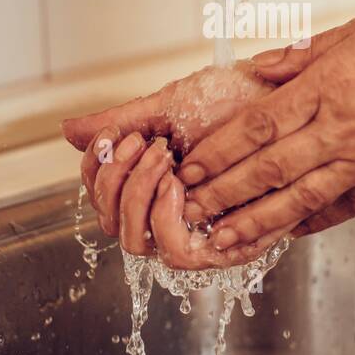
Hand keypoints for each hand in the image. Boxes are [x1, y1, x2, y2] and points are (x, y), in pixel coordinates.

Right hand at [60, 64, 274, 267]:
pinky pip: (175, 254)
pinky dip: (163, 219)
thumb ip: (121, 121)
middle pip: (110, 223)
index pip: (101, 197)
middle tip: (141, 145)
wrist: (286, 100)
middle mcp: (170, 211)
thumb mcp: (170, 106)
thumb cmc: (239, 100)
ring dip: (136, 197)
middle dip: (113, 182)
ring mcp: (196, 230)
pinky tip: (175, 184)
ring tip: (161, 158)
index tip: (113, 137)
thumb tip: (68, 132)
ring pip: (135, 242)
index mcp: (154, 181)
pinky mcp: (224, 244)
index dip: (97, 171)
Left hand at [177, 0, 354, 255]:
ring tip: (224, 239)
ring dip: (256, 222)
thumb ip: (310, 51)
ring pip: (301, 199)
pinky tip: (288, 232)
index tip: (189, 166)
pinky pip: (346, 207)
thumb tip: (266, 65)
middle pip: (268, 168)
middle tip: (188, 211)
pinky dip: (312, 222)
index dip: (218, 151)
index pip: (257, 125)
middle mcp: (344, 128)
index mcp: (331, 84)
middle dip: (222, 193)